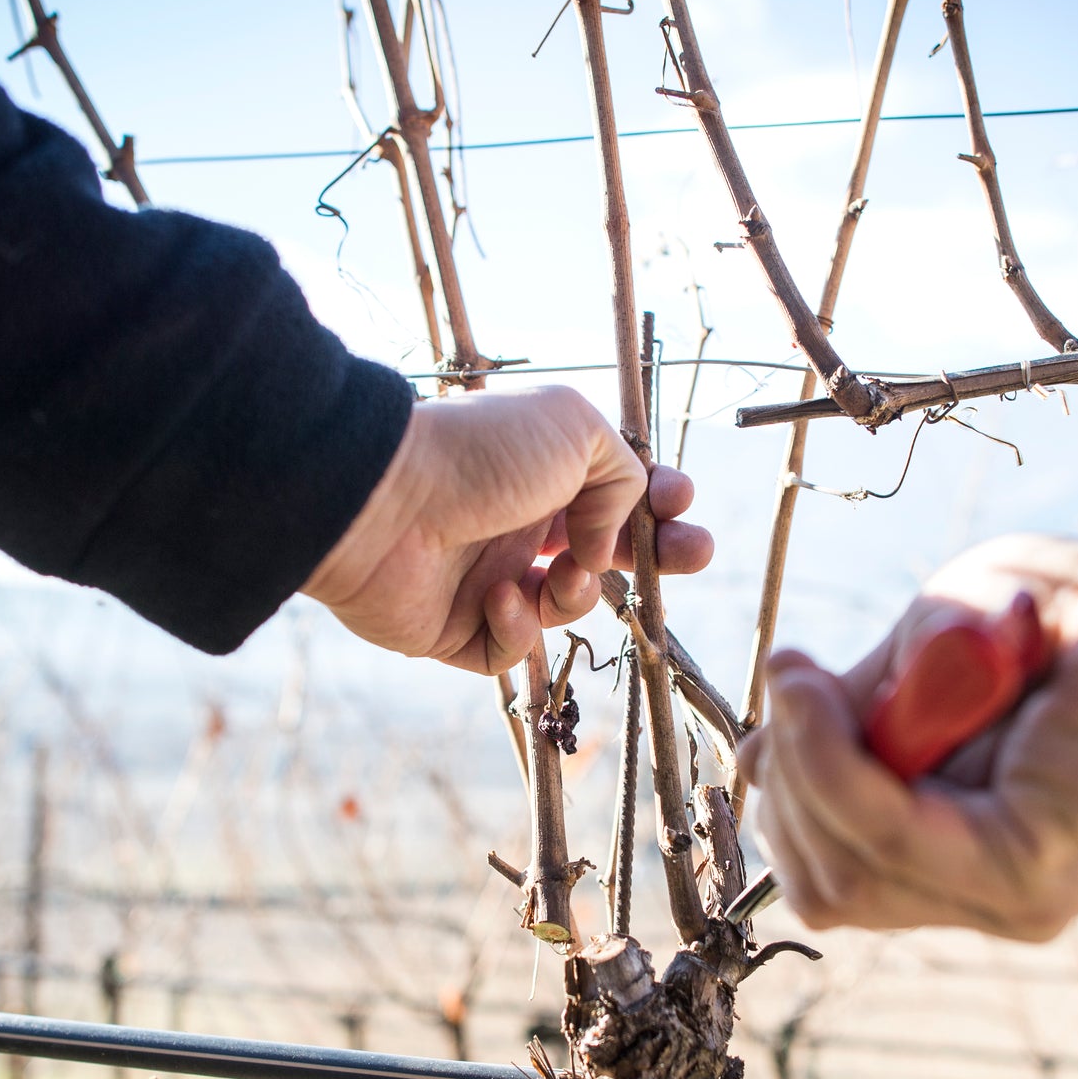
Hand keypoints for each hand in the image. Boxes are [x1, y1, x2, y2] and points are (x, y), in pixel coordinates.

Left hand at [302, 385, 712, 671]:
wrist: (382, 502)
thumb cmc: (481, 453)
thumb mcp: (575, 430)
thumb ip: (623, 475)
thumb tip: (612, 539)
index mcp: (541, 469)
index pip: (616, 493)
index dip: (658, 503)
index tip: (682, 506)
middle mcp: (516, 521)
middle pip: (604, 553)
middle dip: (656, 557)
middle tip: (694, 556)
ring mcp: (485, 576)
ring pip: (562, 606)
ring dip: (575, 594)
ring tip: (561, 574)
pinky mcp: (453, 631)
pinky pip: (508, 648)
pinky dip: (515, 628)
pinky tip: (497, 597)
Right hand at [736, 534, 1077, 939]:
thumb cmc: (1075, 614)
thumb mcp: (929, 657)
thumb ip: (854, 714)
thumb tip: (750, 760)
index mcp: (967, 851)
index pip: (833, 874)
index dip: (787, 800)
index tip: (783, 706)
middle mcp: (985, 893)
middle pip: (825, 887)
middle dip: (784, 786)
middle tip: (796, 686)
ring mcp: (1005, 897)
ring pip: (841, 870)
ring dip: (801, 765)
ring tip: (805, 683)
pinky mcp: (1020, 875)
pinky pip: (885, 836)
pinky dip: (831, 765)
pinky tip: (814, 701)